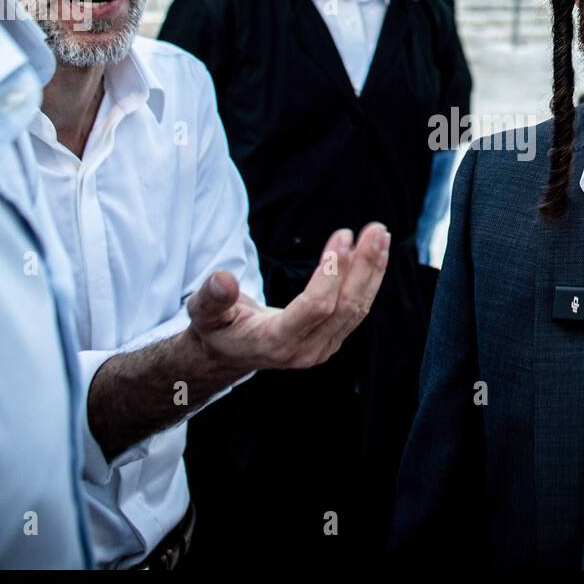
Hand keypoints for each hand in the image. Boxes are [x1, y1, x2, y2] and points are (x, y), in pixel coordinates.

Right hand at [186, 223, 389, 372]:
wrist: (229, 353)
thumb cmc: (217, 328)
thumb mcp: (203, 313)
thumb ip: (211, 297)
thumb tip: (222, 279)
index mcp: (276, 342)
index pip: (315, 308)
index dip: (331, 273)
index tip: (342, 237)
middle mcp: (306, 350)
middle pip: (344, 307)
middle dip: (363, 266)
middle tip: (375, 230)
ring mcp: (322, 348)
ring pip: (357, 308)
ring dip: (372, 270)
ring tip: (380, 235)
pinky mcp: (331, 339)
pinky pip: (357, 309)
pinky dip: (369, 280)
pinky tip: (376, 254)